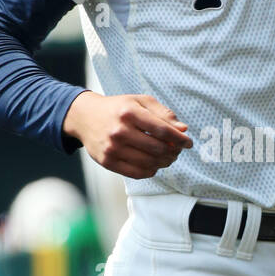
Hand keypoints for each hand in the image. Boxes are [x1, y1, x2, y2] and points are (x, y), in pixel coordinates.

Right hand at [63, 92, 192, 177]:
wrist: (86, 117)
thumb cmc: (119, 108)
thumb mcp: (140, 102)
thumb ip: (163, 114)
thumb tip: (183, 130)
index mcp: (130, 112)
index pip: (163, 130)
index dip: (180, 139)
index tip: (188, 143)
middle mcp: (120, 131)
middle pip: (157, 149)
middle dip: (173, 152)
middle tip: (177, 151)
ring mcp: (112, 148)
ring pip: (149, 163)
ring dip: (164, 163)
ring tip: (167, 158)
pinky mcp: (107, 162)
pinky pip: (137, 173)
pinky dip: (151, 171)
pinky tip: (154, 165)